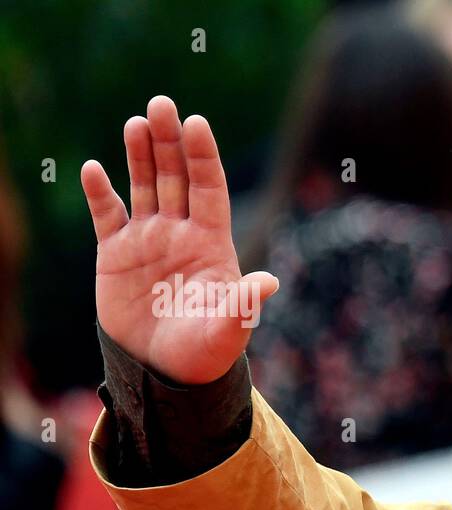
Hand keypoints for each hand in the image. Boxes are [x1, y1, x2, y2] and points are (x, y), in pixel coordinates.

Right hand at [80, 95, 278, 384]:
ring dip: (139, 155)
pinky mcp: (115, 255)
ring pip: (144, 187)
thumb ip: (244, 304)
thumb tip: (268, 282)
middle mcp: (181, 234)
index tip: (196, 123)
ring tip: (136, 123)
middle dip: (169, 142)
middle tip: (161, 104)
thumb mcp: (229, 329)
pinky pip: (107, 216)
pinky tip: (93, 169)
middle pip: (176, 178)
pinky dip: (99, 193)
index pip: (209, 189)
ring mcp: (148, 241)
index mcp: (213, 245)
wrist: (166, 373)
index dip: (203, 157)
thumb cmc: (206, 352)